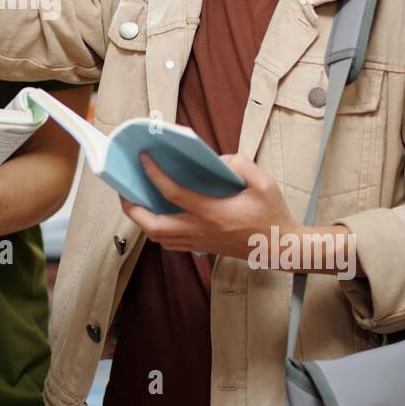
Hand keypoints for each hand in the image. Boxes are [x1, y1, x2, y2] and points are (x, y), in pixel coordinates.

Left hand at [119, 153, 297, 259]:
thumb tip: (219, 160)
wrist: (280, 247)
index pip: (173, 193)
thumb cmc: (272, 215)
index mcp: (212, 213)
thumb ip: (242, 165)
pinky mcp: (201, 247)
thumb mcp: (265, 184)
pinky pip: (169, 243)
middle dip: (132, 208)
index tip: (144, 158)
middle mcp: (200, 230)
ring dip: (142, 220)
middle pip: (153, 226)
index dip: (155, 174)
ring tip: (135, 199)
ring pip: (158, 238)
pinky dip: (156, 230)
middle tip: (124, 188)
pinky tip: (157, 214)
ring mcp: (199, 242)